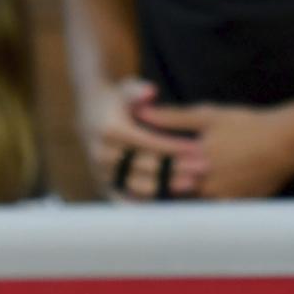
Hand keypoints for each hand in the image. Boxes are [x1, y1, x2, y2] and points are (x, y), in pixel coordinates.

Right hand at [93, 79, 199, 198]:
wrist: (89, 114)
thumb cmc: (115, 99)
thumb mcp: (125, 88)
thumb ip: (138, 90)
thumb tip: (150, 92)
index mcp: (112, 131)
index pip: (149, 143)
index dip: (175, 147)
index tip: (198, 149)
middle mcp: (103, 154)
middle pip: (146, 166)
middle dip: (177, 168)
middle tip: (203, 169)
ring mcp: (101, 171)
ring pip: (138, 185)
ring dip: (167, 187)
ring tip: (193, 185)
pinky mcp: (102, 183)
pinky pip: (124, 198)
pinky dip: (145, 203)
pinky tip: (167, 204)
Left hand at [132, 99, 293, 200]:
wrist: (288, 143)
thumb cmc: (248, 125)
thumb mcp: (209, 116)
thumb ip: (172, 118)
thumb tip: (141, 114)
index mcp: (192, 161)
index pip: (156, 172)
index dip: (142, 171)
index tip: (129, 168)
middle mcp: (203, 184)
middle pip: (170, 192)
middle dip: (157, 187)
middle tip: (138, 185)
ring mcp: (220, 198)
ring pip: (190, 203)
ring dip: (180, 197)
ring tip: (171, 190)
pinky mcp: (236, 206)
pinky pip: (212, 211)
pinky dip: (204, 206)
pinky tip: (203, 197)